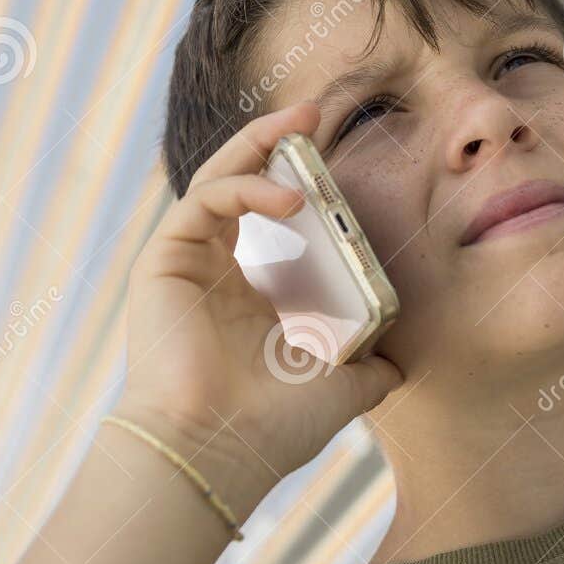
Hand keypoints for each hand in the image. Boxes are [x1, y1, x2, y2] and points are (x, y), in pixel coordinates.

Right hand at [112, 100, 402, 512]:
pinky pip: (205, 200)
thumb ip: (369, 367)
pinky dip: (246, 188)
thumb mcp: (340, 388)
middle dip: (277, 143)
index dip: (303, 183)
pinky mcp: (165, 259)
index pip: (275, 220)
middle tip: (315, 112)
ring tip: (301, 122)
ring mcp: (188, 263)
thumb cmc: (271, 428)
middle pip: (243, 185)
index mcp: (252, 295)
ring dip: (258, 144)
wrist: (219, 451)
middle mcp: (216, 272)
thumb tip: (398, 360)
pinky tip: (289, 198)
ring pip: (219, 179)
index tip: (341, 160)